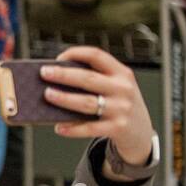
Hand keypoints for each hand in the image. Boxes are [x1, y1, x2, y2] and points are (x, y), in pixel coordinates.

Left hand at [40, 46, 154, 167]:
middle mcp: (123, 89)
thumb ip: (94, 81)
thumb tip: (55, 81)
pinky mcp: (118, 128)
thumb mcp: (115, 87)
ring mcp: (121, 109)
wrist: (141, 132)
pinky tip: (59, 127)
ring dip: (64, 98)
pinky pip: (90, 128)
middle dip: (64, 75)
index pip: (97, 56)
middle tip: (44, 73)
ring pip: (87, 103)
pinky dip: (72, 128)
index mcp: (122, 73)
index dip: (76, 53)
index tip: (58, 58)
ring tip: (47, 95)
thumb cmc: (119, 105)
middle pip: (88, 78)